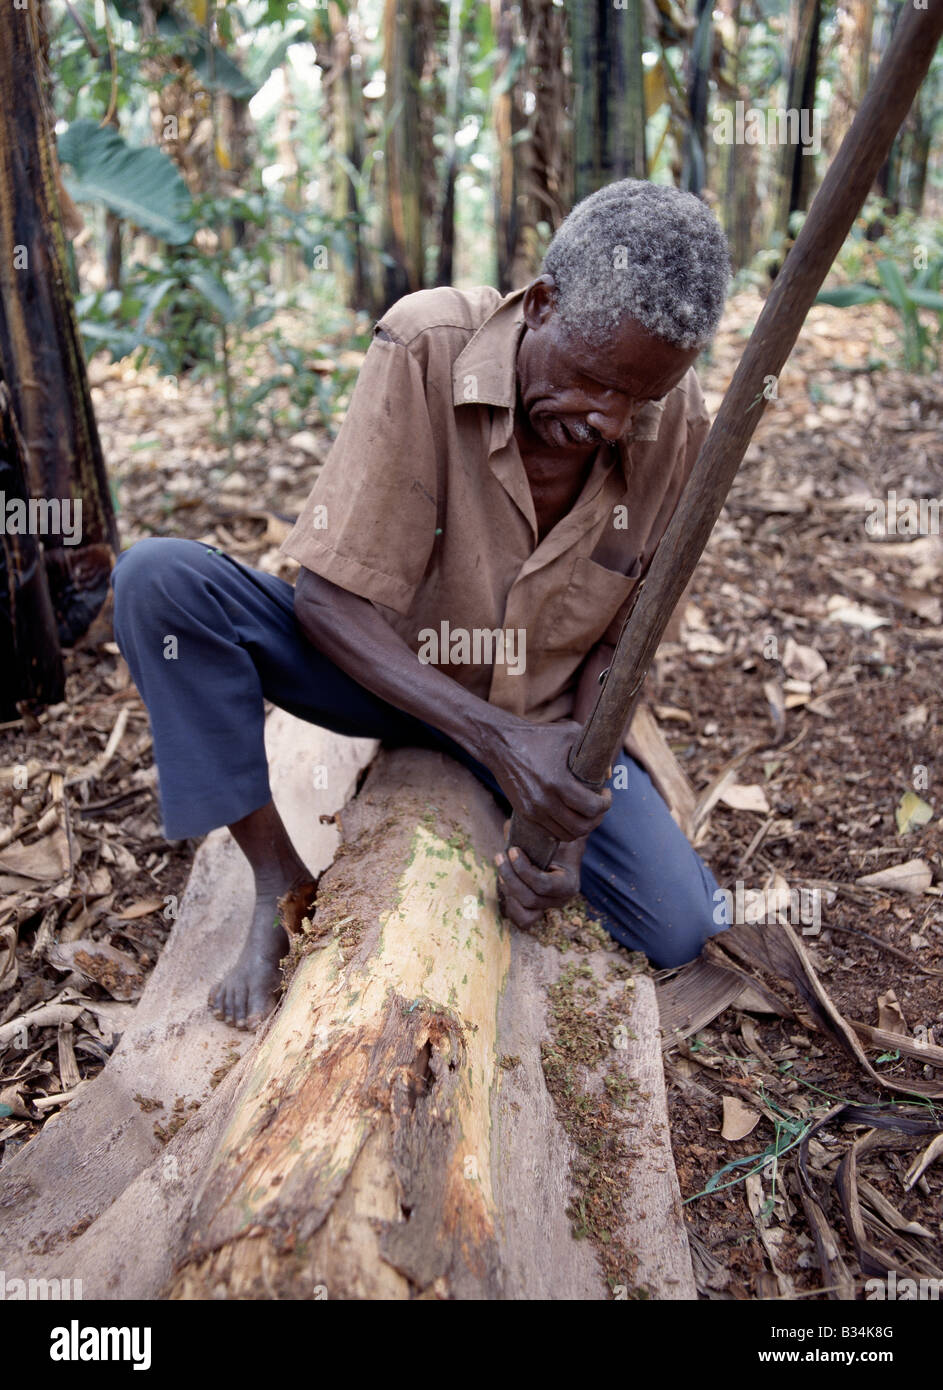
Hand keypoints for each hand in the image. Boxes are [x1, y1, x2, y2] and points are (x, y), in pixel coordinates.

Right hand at [482, 718, 610, 842]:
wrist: (501, 745)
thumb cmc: (538, 736)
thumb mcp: (570, 733)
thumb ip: (593, 752)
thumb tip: (610, 774)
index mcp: (558, 782)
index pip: (592, 808)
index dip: (605, 804)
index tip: (605, 793)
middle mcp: (545, 801)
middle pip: (581, 827)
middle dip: (597, 818)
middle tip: (599, 806)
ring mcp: (534, 810)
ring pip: (567, 834)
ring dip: (581, 827)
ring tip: (585, 812)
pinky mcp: (525, 814)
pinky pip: (551, 832)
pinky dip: (564, 828)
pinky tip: (569, 814)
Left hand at [494, 831, 586, 929]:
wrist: (556, 849)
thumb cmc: (551, 839)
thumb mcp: (547, 833)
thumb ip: (532, 831)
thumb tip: (510, 830)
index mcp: (569, 883)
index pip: (544, 885)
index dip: (523, 870)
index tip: (513, 850)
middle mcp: (560, 900)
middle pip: (530, 899)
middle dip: (511, 877)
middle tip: (500, 856)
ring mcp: (547, 908)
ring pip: (524, 913)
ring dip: (508, 890)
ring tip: (501, 868)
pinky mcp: (534, 911)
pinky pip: (522, 920)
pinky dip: (510, 904)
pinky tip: (504, 881)